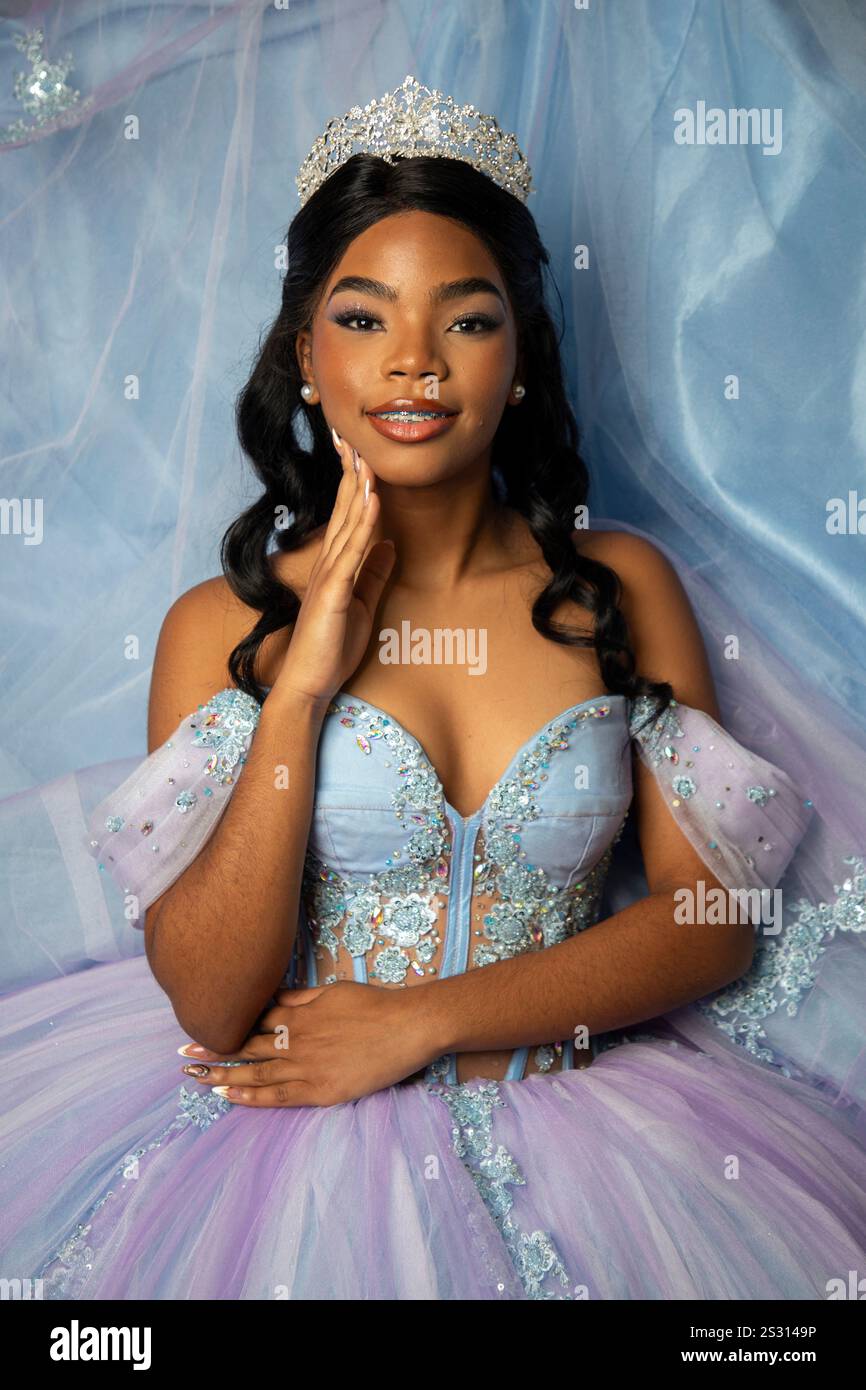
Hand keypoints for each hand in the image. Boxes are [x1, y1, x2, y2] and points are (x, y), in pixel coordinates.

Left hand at [177, 981, 438, 1106]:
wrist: (408, 1026)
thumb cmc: (374, 1005)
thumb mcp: (332, 991)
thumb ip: (299, 998)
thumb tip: (272, 998)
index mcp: (298, 1014)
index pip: (252, 1020)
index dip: (225, 1025)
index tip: (200, 1026)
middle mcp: (296, 1039)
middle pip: (246, 1046)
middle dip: (213, 1050)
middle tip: (183, 1055)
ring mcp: (306, 1066)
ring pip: (256, 1073)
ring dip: (224, 1075)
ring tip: (196, 1078)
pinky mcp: (321, 1090)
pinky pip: (279, 1096)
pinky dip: (251, 1098)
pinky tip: (230, 1096)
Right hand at [272, 433, 395, 708]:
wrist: (309, 683)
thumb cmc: (332, 650)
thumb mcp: (362, 607)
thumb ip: (373, 576)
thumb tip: (389, 546)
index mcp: (335, 566)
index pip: (344, 516)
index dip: (352, 482)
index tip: (358, 452)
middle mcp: (328, 564)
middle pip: (340, 508)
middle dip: (348, 471)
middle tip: (350, 434)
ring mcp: (328, 577)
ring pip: (346, 523)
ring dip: (357, 488)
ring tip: (366, 456)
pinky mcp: (333, 593)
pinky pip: (350, 552)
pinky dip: (362, 523)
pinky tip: (371, 500)